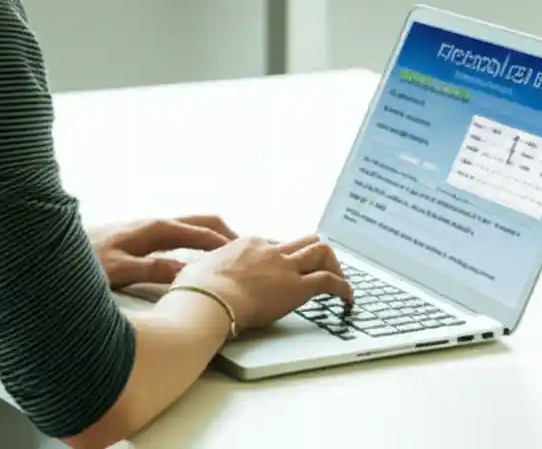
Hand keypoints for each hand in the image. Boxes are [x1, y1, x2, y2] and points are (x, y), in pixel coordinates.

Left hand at [89, 216, 237, 288]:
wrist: (54, 248)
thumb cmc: (84, 260)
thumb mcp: (118, 269)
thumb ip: (152, 269)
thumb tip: (186, 272)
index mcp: (154, 229)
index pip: (199, 233)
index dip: (224, 244)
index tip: (246, 255)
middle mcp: (154, 224)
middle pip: (200, 221)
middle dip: (226, 232)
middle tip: (249, 248)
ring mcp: (148, 229)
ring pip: (191, 227)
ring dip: (213, 236)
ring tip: (231, 253)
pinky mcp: (141, 237)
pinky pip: (179, 236)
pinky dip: (198, 242)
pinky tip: (198, 258)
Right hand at [172, 235, 352, 329]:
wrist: (207, 299)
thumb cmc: (195, 290)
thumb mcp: (195, 271)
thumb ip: (203, 270)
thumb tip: (193, 276)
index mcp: (246, 245)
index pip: (274, 246)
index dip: (283, 259)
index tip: (285, 272)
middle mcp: (269, 250)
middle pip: (303, 240)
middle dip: (316, 253)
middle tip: (323, 270)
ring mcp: (284, 267)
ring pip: (321, 251)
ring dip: (335, 266)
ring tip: (341, 283)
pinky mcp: (296, 287)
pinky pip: (329, 282)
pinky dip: (343, 288)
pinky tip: (348, 300)